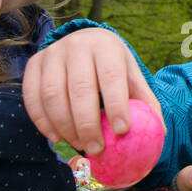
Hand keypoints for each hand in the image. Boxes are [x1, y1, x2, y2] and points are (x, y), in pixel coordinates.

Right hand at [21, 28, 161, 154]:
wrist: (84, 42)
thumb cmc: (111, 66)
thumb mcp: (131, 76)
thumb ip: (145, 102)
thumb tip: (159, 133)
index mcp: (106, 46)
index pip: (110, 76)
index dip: (115, 104)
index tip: (121, 132)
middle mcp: (76, 46)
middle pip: (79, 88)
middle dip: (87, 124)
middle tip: (96, 149)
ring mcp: (52, 54)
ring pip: (52, 94)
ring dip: (64, 125)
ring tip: (79, 144)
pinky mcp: (34, 64)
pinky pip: (33, 96)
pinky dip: (42, 121)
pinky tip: (56, 137)